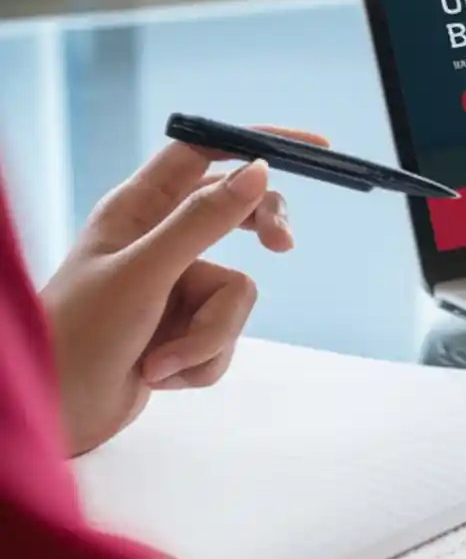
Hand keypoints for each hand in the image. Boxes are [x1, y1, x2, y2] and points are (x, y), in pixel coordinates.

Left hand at [41, 128, 328, 454]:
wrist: (57, 417)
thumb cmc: (81, 337)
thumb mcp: (146, 273)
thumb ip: (203, 221)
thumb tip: (259, 171)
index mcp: (138, 209)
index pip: (205, 151)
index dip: (257, 141)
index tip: (315, 147)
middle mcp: (159, 240)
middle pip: (238, 214)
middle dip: (258, 237)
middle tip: (283, 248)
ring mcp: (175, 286)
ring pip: (237, 294)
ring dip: (207, 337)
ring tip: (160, 362)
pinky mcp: (184, 329)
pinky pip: (225, 335)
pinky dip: (200, 362)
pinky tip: (158, 377)